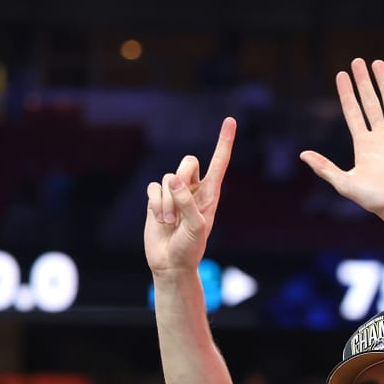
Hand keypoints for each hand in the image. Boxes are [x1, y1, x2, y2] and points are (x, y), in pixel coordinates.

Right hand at [144, 117, 236, 277]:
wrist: (170, 263)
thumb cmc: (190, 248)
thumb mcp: (196, 227)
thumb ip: (187, 202)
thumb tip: (172, 179)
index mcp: (211, 193)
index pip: (219, 162)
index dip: (224, 141)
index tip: (230, 120)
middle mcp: (194, 189)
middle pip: (187, 162)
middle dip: (182, 178)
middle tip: (180, 207)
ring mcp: (174, 193)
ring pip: (167, 178)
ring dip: (167, 203)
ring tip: (171, 222)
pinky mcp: (156, 198)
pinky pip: (153, 187)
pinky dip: (155, 204)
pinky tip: (160, 219)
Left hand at [300, 58, 383, 223]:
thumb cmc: (375, 200)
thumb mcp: (344, 183)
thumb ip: (324, 167)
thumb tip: (302, 154)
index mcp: (363, 144)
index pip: (353, 111)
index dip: (346, 93)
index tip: (341, 75)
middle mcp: (381, 136)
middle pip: (370, 101)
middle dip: (363, 82)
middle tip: (357, 61)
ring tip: (377, 63)